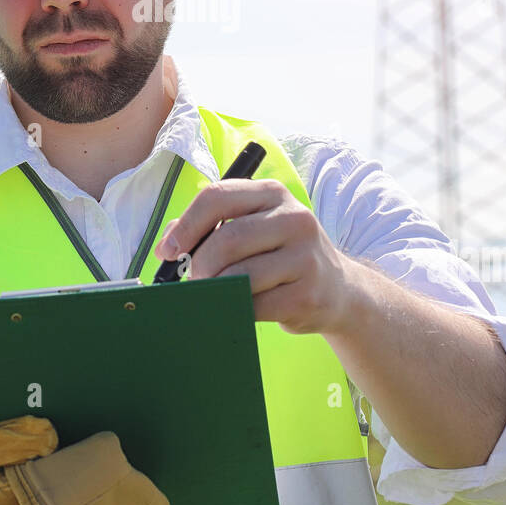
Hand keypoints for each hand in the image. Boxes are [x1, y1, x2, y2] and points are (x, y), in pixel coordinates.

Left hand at [155, 179, 356, 335]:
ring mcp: (305, 257)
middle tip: (193, 280)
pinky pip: (255, 305)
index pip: (217, 197)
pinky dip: (235, 310)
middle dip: (199, 264)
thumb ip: (210, 227)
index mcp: (273, 194)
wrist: (338, 290)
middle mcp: (294, 219)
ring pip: (240, 275)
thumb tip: (168, 243)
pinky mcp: (307, 295)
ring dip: (215, 290)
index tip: (168, 251)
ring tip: (211, 294)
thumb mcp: (254, 227)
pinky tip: (234, 308)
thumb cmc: (280, 256)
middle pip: (227, 239)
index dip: (186, 225)